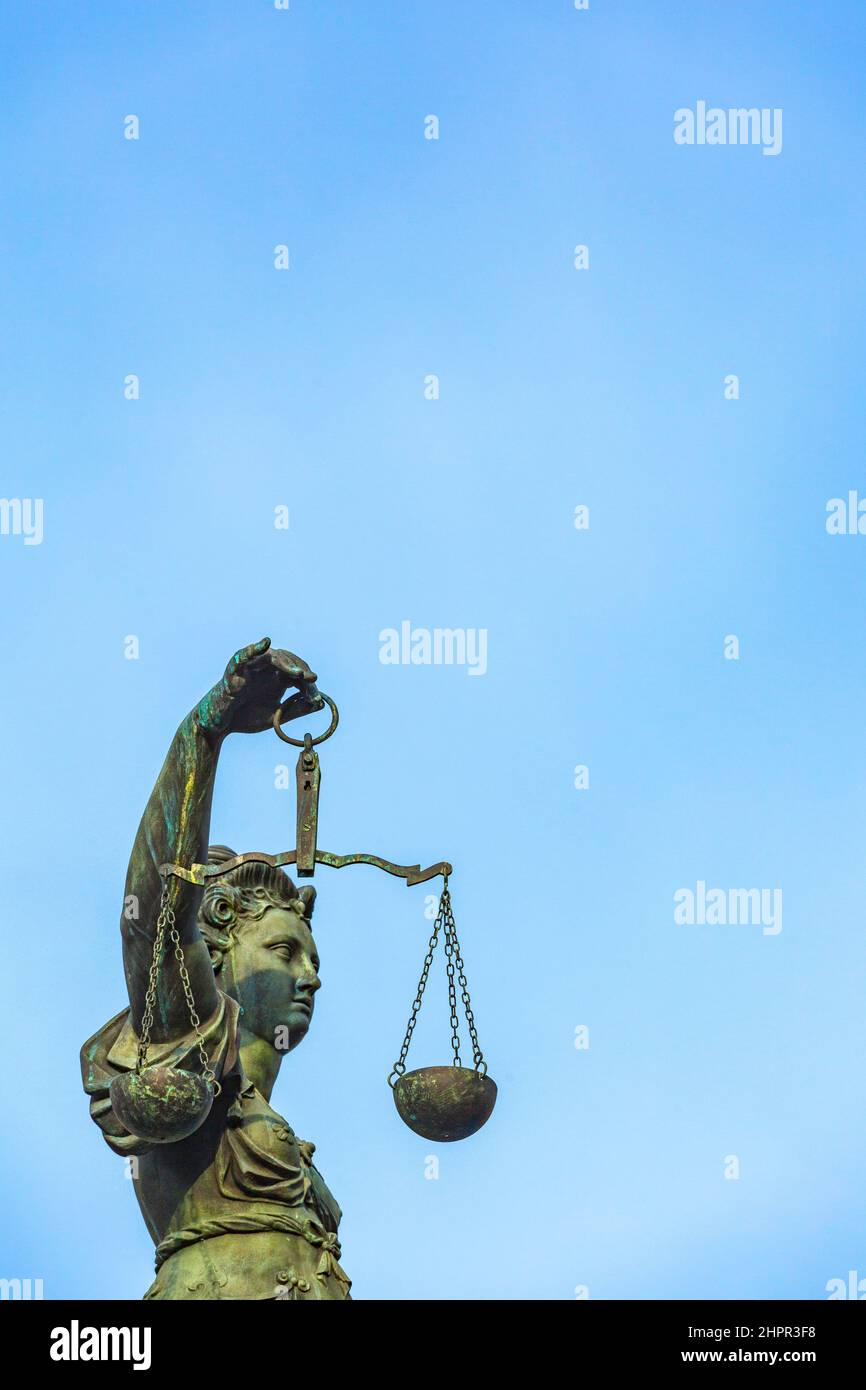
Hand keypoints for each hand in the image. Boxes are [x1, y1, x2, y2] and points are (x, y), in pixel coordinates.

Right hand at [198, 638, 323, 736]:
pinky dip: (255, 648)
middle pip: (288, 661)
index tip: (316, 696)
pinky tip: (266, 643)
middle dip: (301, 670)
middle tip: (311, 680)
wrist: (220, 725)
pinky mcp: (234, 669)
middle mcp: (266, 669)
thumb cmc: (246, 717)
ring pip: (271, 656)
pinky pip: (244, 655)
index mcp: (276, 678)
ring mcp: (251, 667)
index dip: (308, 682)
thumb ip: (296, 709)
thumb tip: (320, 703)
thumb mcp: (276, 715)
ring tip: (298, 674)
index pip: (297, 673)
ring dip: (286, 663)